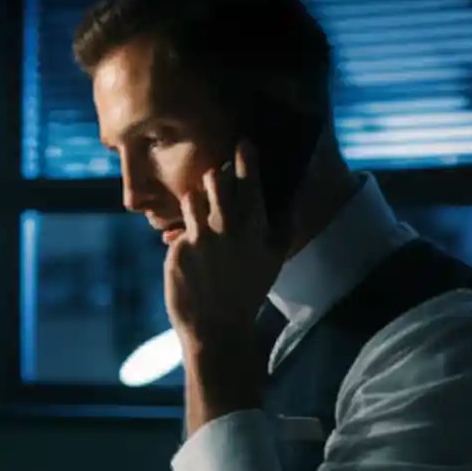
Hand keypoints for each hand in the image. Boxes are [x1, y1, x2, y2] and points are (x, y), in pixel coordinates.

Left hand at [164, 139, 282, 353]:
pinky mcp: (178, 249)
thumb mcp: (275, 258)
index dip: (245, 156)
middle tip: (216, 180)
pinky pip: (177, 227)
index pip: (249, 179)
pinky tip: (191, 251)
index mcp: (255, 227)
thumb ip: (285, 224)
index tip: (243, 143)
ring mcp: (200, 238)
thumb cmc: (248, 291)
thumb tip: (294, 195)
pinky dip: (182, 232)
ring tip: (202, 215)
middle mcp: (227, 228)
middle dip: (214, 175)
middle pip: (214, 179)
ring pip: (191, 197)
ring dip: (195, 200)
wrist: (216, 327)